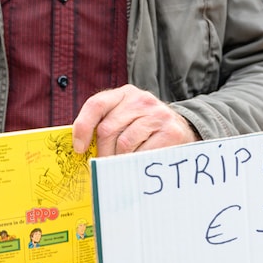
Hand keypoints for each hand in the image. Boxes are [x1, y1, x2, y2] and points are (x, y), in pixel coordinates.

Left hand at [72, 84, 199, 157]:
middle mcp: (140, 100)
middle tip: (102, 167)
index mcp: (124, 94)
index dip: (83, 127)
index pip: (96, 105)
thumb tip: (81, 149)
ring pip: (124, 144)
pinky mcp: (170, 131)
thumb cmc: (145, 129)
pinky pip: (142, 153)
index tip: (80, 149)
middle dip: (102, 153)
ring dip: (118, 160)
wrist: (183, 129)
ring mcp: (157, 114)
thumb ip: (106, 126)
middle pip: (108, 129)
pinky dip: (135, 164)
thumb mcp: (126, 118)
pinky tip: (137, 166)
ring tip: (120, 168)